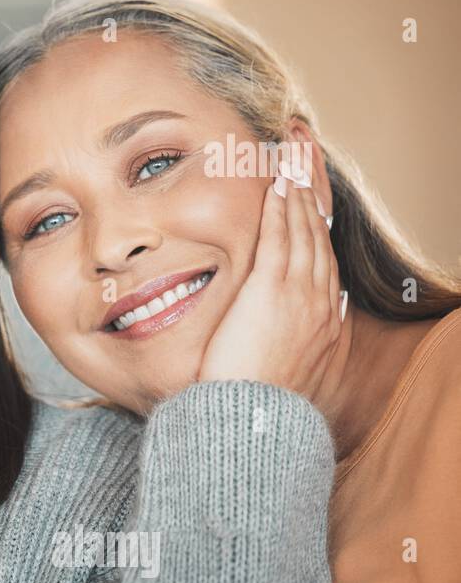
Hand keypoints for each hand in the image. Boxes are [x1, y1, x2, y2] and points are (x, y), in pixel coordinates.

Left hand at [197, 171, 343, 398]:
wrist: (255, 421)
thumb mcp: (289, 374)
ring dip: (298, 191)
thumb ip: (296, 349)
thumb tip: (297, 340)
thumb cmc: (259, 405)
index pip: (322, 261)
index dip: (315, 227)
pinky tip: (279, 183)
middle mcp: (321, 302)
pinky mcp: (274, 289)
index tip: (309, 201)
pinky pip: (281, 237)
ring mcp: (301, 294)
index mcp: (326, 322)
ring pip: (303, 231)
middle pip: (318, 237)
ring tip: (292, 161)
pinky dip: (282, 207)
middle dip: (311, 195)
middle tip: (305, 163)